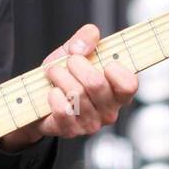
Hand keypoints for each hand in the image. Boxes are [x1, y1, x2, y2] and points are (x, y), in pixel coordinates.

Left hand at [0, 23, 138, 152]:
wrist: (39, 97)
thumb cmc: (65, 74)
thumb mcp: (76, 51)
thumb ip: (86, 38)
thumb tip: (82, 45)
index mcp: (118, 91)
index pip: (129, 85)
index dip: (116, 70)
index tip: (104, 62)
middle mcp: (109, 111)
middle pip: (96, 83)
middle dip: (76, 64)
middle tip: (69, 61)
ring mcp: (91, 123)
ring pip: (76, 94)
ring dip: (59, 76)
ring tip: (55, 73)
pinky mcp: (71, 131)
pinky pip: (63, 110)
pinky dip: (53, 95)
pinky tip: (53, 92)